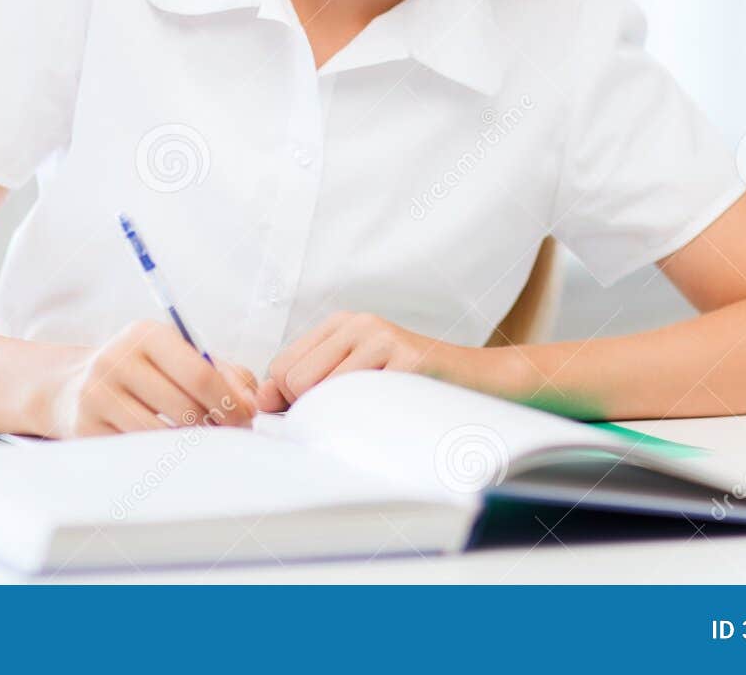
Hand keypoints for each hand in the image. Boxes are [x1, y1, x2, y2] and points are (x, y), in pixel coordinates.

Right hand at [47, 320, 257, 436]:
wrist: (74, 388)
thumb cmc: (143, 373)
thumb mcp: (180, 357)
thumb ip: (225, 373)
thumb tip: (250, 404)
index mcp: (147, 334)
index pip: (200, 374)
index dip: (229, 402)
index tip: (244, 419)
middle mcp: (118, 359)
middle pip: (184, 407)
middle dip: (214, 426)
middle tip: (227, 435)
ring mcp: (97, 394)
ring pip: (161, 434)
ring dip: (188, 444)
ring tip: (199, 442)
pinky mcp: (85, 427)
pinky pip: (136, 450)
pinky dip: (159, 454)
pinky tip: (166, 450)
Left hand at [256, 311, 456, 411]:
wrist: (482, 380)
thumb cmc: (413, 386)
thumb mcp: (359, 374)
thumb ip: (314, 381)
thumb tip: (263, 403)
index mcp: (341, 324)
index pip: (280, 367)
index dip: (284, 401)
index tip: (308, 417)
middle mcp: (359, 324)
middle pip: (294, 380)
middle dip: (310, 410)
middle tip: (347, 418)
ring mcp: (384, 338)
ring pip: (321, 390)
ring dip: (339, 416)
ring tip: (369, 416)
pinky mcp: (409, 360)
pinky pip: (361, 400)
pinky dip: (367, 420)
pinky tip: (390, 415)